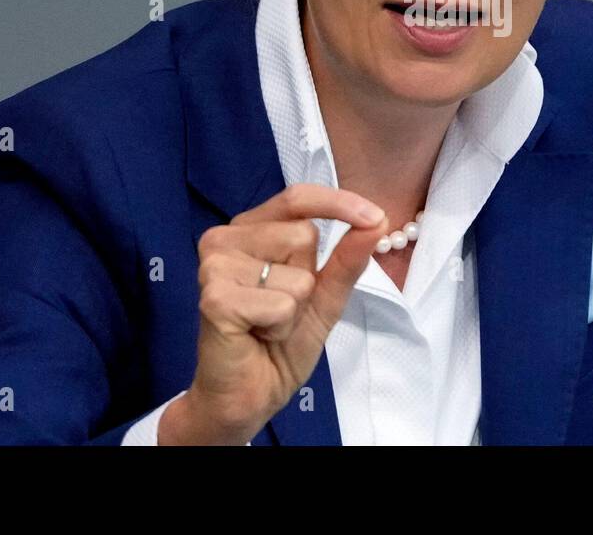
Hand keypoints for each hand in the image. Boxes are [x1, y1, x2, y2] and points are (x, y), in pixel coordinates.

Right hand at [158, 183, 385, 444]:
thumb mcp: (324, 295)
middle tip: (280, 309)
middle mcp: (225, 238)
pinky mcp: (215, 297)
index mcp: (250, 229)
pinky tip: (256, 335)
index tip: (375, 216)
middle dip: (308, 280)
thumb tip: (377, 221)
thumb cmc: (279, 342)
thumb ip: (347, 258)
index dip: (337, 203)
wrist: (249, 394)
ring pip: (297, 273)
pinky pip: (281, 303)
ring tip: (267, 324)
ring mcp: (216, 266)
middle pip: (303, 234)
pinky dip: (280, 327)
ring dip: (295, 309)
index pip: (297, 197)